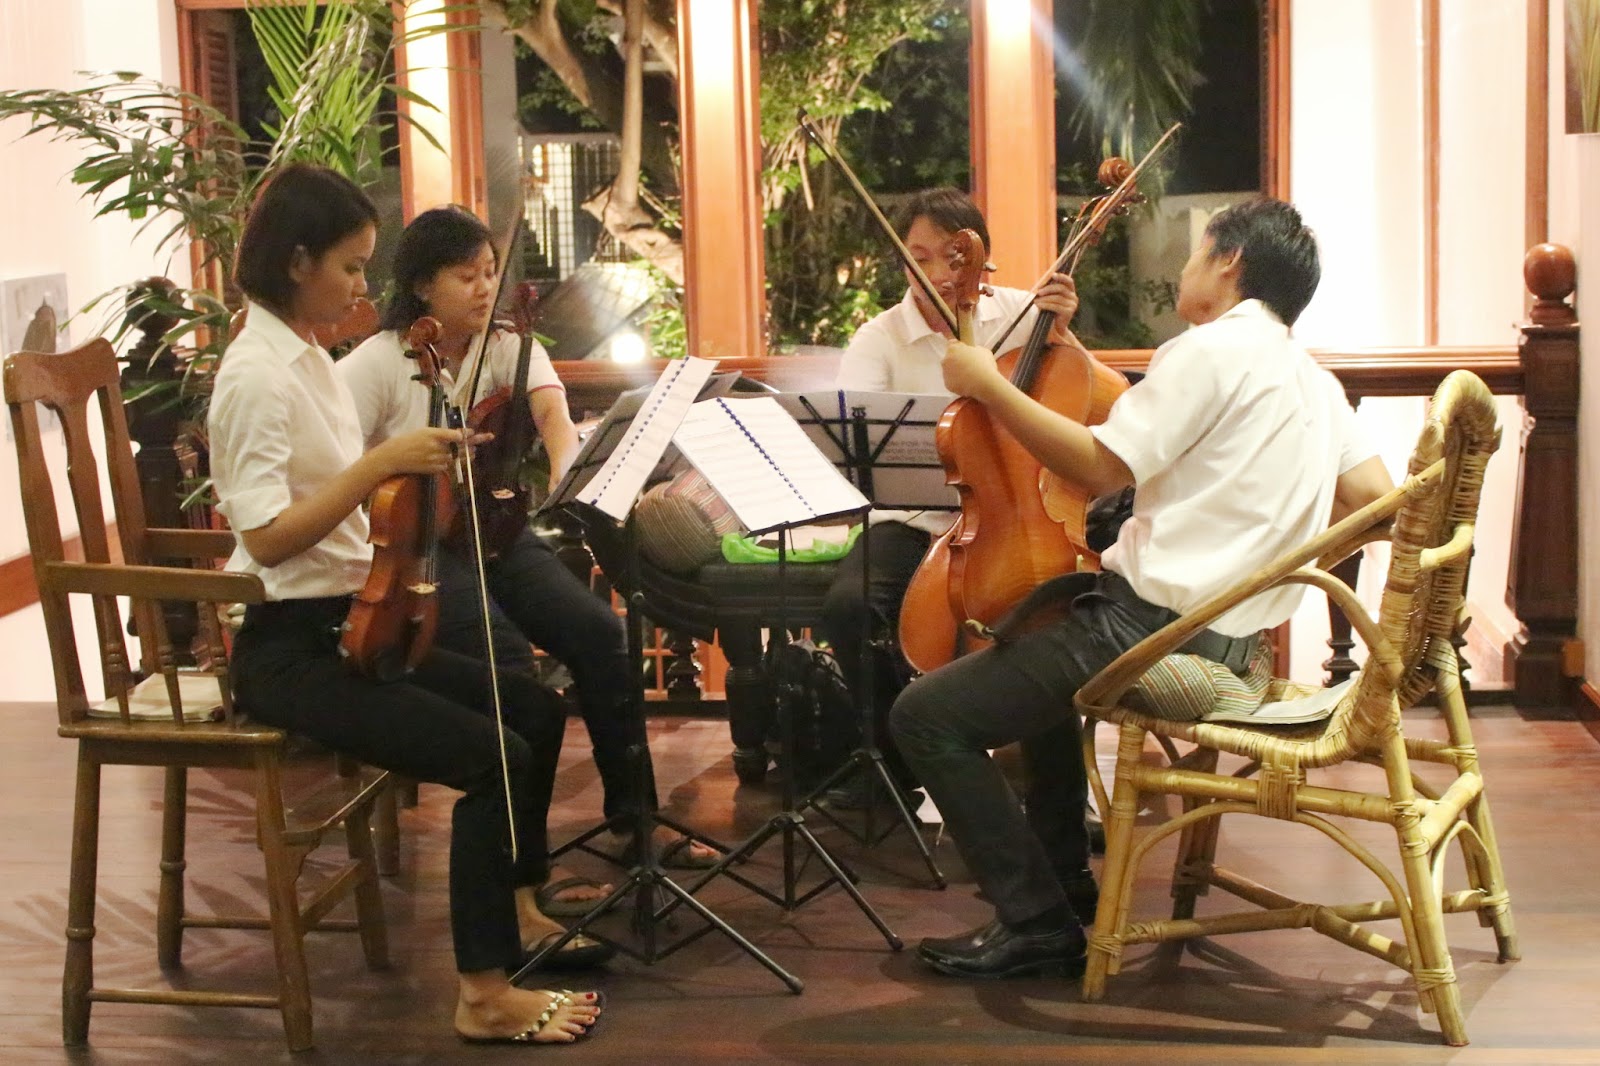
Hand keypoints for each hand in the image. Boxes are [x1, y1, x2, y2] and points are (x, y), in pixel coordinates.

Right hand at [370, 427, 486, 477]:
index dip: (467, 433)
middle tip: (489, 436)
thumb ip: (442, 433)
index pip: (456, 435)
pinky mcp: (435, 469)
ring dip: (467, 453)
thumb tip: (459, 435)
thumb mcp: (424, 431)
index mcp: (434, 435)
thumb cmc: (408, 441)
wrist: (394, 458)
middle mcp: (437, 448)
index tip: (474, 431)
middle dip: (477, 441)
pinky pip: (449, 465)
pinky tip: (451, 457)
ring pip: (458, 457)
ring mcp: (437, 460)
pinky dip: (452, 461)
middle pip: (462, 446)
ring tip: (475, 450)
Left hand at [942, 340, 1002, 401]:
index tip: (963, 352)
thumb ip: (975, 349)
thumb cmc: (985, 365)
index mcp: (953, 349)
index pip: (952, 345)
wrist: (984, 384)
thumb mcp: (983, 351)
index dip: (959, 348)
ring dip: (956, 372)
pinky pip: (952, 382)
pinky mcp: (947, 385)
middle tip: (968, 365)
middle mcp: (945, 360)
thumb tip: (974, 351)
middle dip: (956, 361)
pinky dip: (958, 383)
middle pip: (949, 359)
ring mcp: (945, 373)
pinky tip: (967, 384)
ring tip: (969, 376)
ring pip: (950, 371)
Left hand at [1035, 273, 1080, 344]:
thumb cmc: (1051, 312)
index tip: (1052, 275)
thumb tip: (1041, 284)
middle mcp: (1074, 297)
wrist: (1056, 328)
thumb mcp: (1051, 300)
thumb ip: (1050, 292)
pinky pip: (1055, 306)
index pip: (1069, 281)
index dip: (1061, 277)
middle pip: (1061, 288)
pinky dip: (1045, 305)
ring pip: (1057, 298)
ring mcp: (1072, 305)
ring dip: (1044, 299)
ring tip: (1036, 301)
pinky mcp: (1069, 312)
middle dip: (1048, 289)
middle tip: (1038, 292)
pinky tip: (1039, 305)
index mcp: (1071, 292)